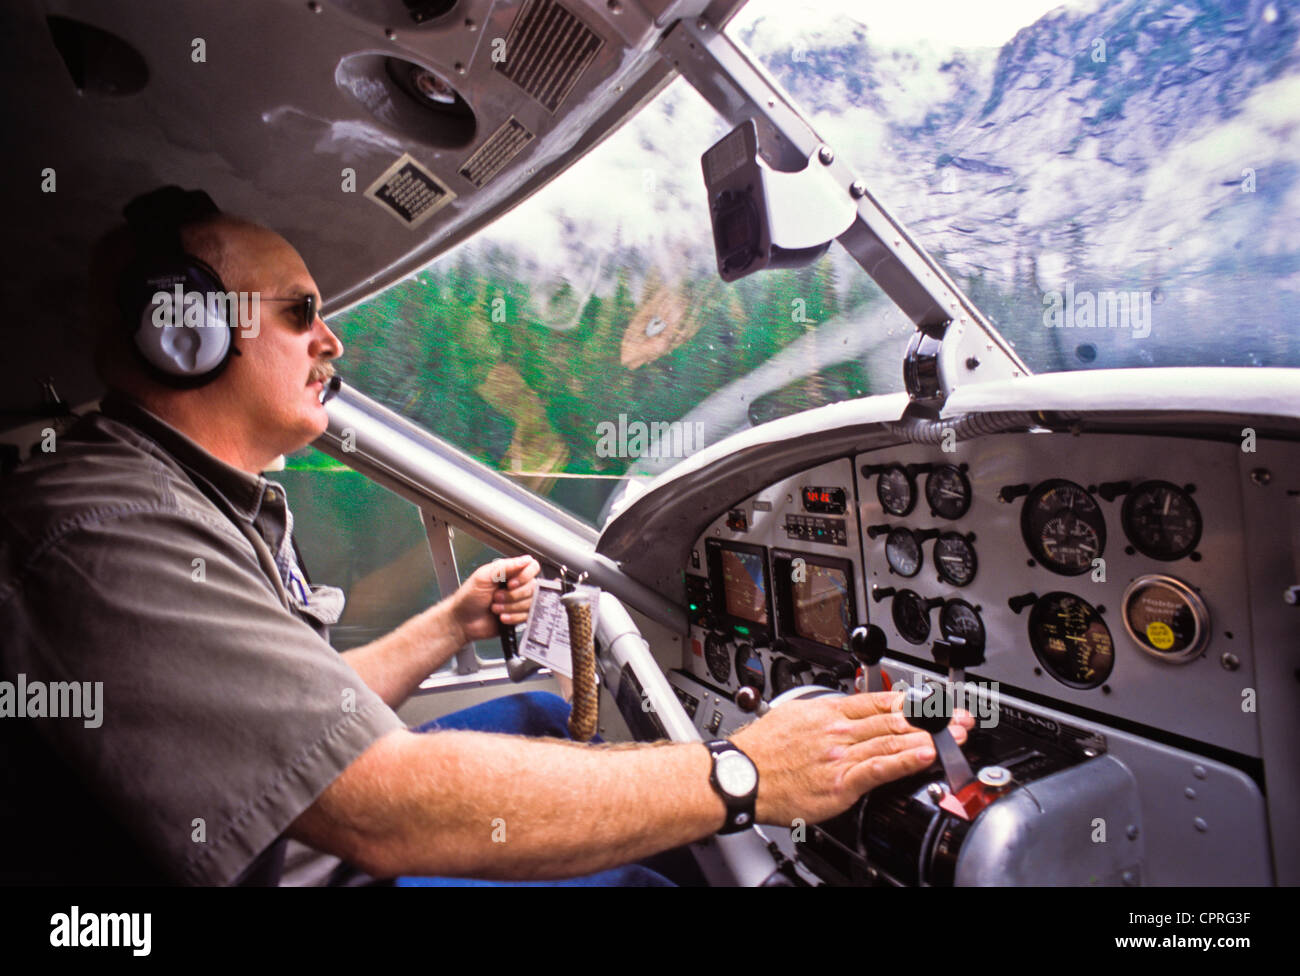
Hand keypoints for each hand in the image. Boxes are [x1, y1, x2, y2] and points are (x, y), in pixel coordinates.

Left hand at [451, 555, 540, 643]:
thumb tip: (524, 560)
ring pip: (530, 603)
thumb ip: (504, 566)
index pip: (532, 567)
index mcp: (509, 572)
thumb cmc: (468, 597)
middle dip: (513, 595)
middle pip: (533, 587)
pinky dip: (512, 617)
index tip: (510, 583)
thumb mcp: (483, 576)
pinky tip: (501, 616)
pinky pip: (527, 617)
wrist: (462, 621)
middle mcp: (516, 585)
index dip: (525, 576)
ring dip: (510, 607)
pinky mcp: (519, 616)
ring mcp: (518, 601)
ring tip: (496, 607)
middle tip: (496, 597)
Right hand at [730, 690, 972, 827]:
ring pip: (892, 741)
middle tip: (960, 718)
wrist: (742, 776)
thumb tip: (844, 711)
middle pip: (894, 719)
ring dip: (930, 737)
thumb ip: (825, 714)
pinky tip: (925, 756)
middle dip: (933, 718)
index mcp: (829, 711)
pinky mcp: (840, 782)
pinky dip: (904, 761)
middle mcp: (839, 729)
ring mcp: (841, 755)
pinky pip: (879, 768)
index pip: (880, 700)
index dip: (914, 701)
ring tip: (956, 735)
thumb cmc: (761, 750)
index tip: (937, 703)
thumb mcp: (794, 714)